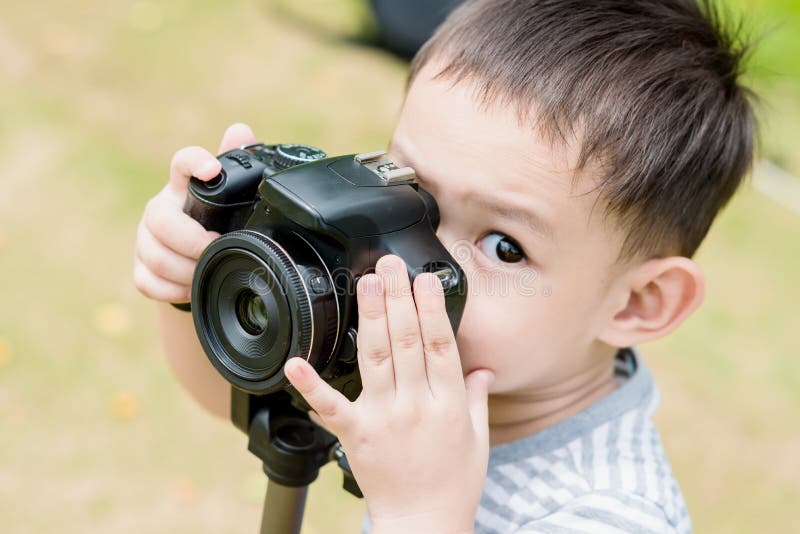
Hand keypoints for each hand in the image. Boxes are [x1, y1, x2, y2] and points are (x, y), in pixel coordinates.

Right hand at [133, 123, 256, 301]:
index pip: (182, 162)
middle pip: (160, 219)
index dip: (194, 162)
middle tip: (214, 248)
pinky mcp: (140, 268)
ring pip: (153, 254)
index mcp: (185, 187)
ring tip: (207, 271)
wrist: (200, 266)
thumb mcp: (232, 199)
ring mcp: (146, 239)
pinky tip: (190, 288)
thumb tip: (240, 130)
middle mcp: (161, 209)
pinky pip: (147, 280)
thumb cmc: (218, 226)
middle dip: (190, 240)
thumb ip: (238, 165)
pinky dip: (172, 289)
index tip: (211, 169)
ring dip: (185, 268)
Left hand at [284, 254, 494, 533]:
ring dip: (371, 316)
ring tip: (366, 283)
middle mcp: (417, 404)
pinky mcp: (356, 434)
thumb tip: (483, 368)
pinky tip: (295, 362)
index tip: (424, 277)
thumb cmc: (454, 483)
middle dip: (398, 297)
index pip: (440, 344)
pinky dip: (311, 385)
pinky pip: (332, 407)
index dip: (432, 307)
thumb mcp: (478, 438)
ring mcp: (384, 418)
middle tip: (389, 264)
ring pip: (377, 357)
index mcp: (449, 402)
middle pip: (406, 340)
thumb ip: (477, 398)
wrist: (424, 523)